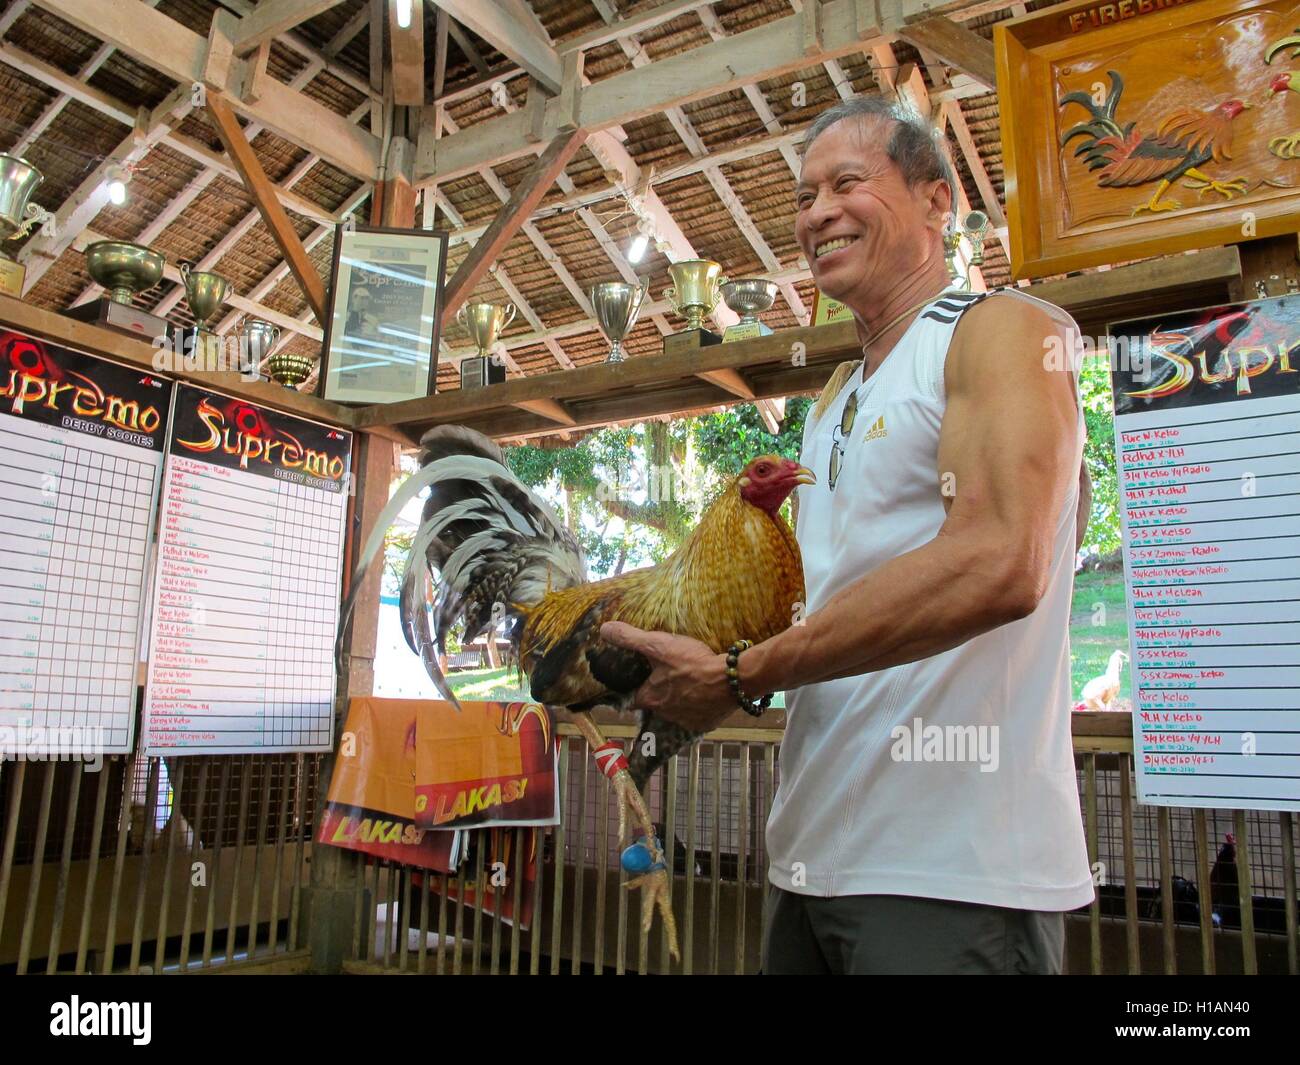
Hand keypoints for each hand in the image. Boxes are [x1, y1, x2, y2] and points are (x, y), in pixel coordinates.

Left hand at [600, 621, 734, 731]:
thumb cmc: (693, 663)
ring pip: (676, 711)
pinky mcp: (706, 723)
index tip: (632, 683)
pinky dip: (697, 707)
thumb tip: (605, 630)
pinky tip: (703, 693)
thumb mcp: (658, 645)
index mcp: (651, 697)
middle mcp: (665, 714)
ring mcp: (686, 721)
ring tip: (685, 684)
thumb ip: (630, 638)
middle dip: (657, 694)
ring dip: (678, 700)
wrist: (732, 679)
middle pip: (655, 705)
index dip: (631, 690)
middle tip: (663, 678)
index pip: (632, 699)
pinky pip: (697, 716)